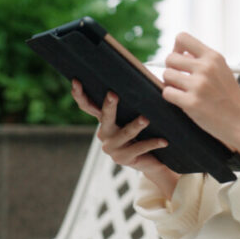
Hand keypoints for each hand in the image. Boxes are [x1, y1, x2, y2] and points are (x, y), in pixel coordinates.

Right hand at [70, 80, 178, 196]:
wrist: (151, 160)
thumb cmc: (143, 132)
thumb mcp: (134, 116)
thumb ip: (131, 102)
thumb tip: (139, 78)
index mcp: (104, 121)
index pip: (88, 106)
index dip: (79, 95)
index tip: (76, 81)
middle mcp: (105, 134)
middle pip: (105, 118)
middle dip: (109, 106)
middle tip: (113, 94)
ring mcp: (112, 148)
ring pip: (125, 133)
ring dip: (135, 125)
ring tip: (145, 119)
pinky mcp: (124, 159)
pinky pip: (140, 148)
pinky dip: (152, 143)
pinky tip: (163, 140)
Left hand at [160, 33, 239, 161]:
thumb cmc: (230, 99)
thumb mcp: (222, 71)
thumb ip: (203, 61)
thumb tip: (180, 54)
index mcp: (213, 57)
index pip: (182, 38)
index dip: (175, 48)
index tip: (180, 60)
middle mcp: (206, 68)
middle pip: (170, 58)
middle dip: (171, 69)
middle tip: (180, 80)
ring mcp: (199, 85)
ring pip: (166, 75)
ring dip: (170, 84)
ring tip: (183, 92)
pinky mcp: (191, 103)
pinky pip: (167, 93)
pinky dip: (171, 97)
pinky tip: (183, 101)